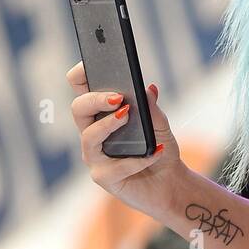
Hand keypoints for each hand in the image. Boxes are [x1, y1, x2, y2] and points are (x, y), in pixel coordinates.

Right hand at [66, 61, 184, 218]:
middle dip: (95, 99)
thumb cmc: (160, 150)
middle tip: (118, 98)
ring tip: (127, 116)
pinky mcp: (104, 177)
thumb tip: (148, 88)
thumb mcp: (161, 125)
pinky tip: (155, 151)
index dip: (79, 75)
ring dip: (108, 125)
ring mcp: (95, 156)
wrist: (170, 184)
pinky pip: (115, 166)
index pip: (81, 90)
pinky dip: (138, 158)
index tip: (89, 64)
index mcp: (102, 115)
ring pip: (89, 137)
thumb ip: (152, 108)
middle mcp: (93, 134)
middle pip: (78, 109)